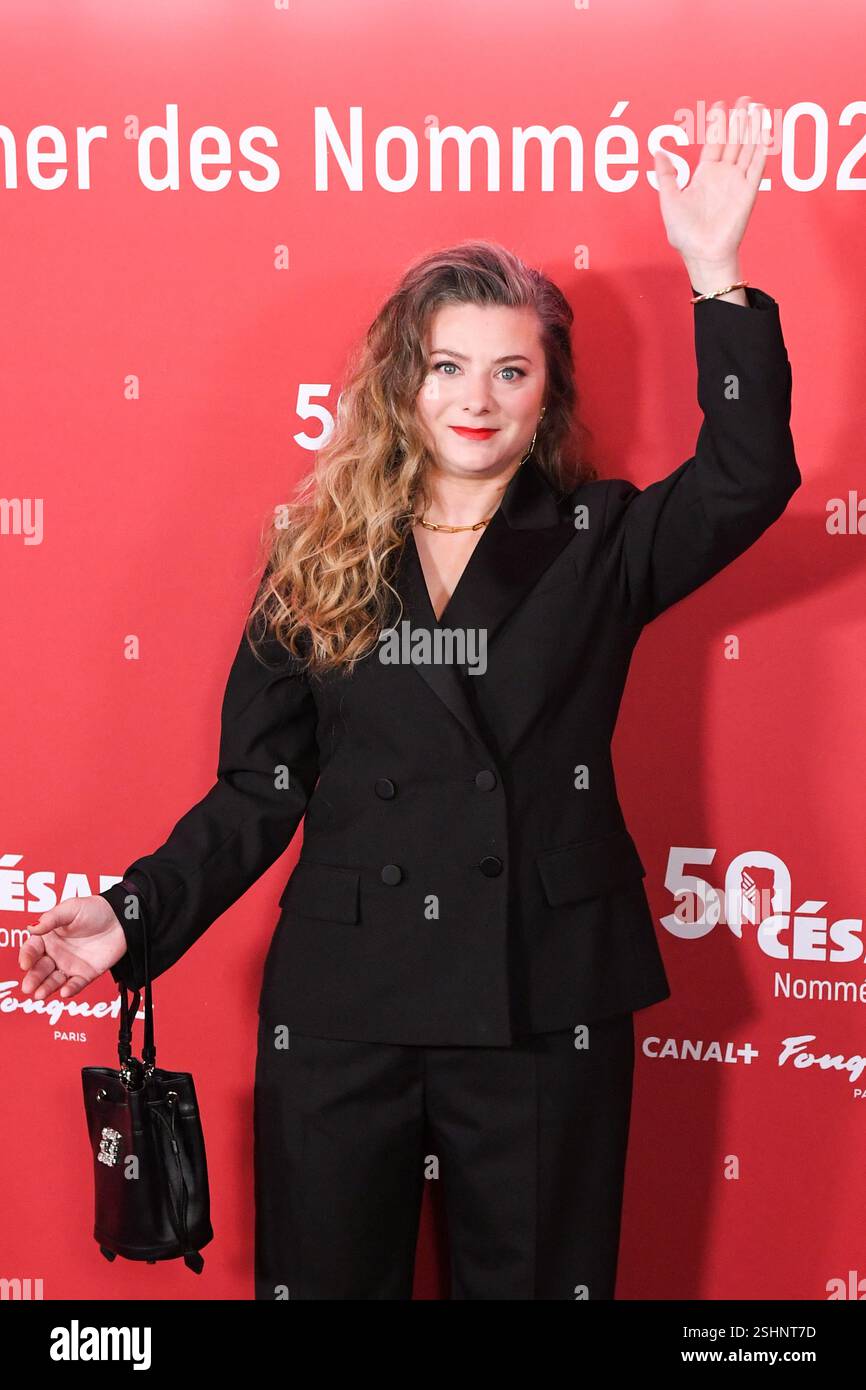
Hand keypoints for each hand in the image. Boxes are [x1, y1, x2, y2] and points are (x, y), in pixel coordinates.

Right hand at [19, 895, 130, 1001]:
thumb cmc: (95, 910)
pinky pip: (76, 984)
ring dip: (46, 988)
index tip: (25, 964)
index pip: (32, 949)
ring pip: (54, 980)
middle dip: (33, 978)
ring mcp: (69, 965)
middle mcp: (56, 953)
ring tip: (40, 994)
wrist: (121, 918)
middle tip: (28, 987)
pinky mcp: (85, 974)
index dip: (27, 957)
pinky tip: (65, 992)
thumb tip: (32, 927)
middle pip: (40, 969)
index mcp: (48, 937)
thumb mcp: (70, 909)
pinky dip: (70, 989)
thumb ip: (51, 919)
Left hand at [653, 95, 769, 273]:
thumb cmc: (684, 233)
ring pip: (747, 148)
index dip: (718, 123)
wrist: (702, 253)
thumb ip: (666, 174)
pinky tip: (763, 132)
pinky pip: (756, 166)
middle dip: (739, 120)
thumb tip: (658, 150)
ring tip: (756, 108)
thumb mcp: (669, 199)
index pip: (714, 142)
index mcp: (705, 175)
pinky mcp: (748, 192)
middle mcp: (723, 175)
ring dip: (752, 129)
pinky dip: (760, 149)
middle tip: (745, 99)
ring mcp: (737, 182)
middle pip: (734, 140)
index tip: (720, 105)